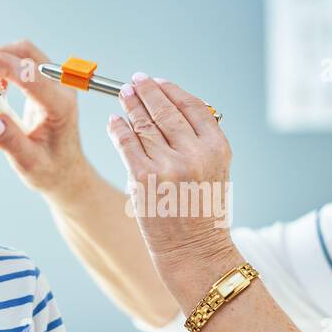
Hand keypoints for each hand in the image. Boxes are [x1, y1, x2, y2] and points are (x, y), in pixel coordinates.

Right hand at [0, 39, 92, 202]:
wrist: (65, 172)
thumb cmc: (50, 169)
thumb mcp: (28, 163)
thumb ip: (10, 142)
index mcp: (60, 106)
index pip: (31, 75)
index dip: (3, 67)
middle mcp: (61, 89)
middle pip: (27, 52)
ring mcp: (55, 83)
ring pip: (24, 52)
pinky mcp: (46, 84)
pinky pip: (23, 62)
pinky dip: (4, 66)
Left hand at [106, 73, 240, 306]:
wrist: (194, 251)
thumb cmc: (201, 211)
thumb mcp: (215, 171)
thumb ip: (199, 141)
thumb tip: (168, 108)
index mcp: (217, 148)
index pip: (192, 106)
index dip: (172, 90)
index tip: (158, 82)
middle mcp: (195, 153)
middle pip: (165, 110)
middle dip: (147, 91)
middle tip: (134, 81)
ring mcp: (168, 165)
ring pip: (143, 124)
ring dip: (130, 105)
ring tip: (123, 95)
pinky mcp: (143, 178)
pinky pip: (126, 142)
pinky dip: (118, 127)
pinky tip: (114, 120)